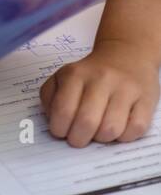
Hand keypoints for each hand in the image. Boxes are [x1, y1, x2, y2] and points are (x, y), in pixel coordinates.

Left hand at [39, 39, 160, 146]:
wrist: (126, 55)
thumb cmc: (90, 74)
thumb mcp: (63, 76)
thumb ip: (50, 96)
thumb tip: (53, 122)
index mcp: (76, 74)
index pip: (63, 110)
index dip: (59, 129)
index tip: (61, 131)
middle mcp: (101, 79)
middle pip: (86, 123)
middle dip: (79, 139)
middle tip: (78, 138)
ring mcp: (125, 89)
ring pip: (110, 130)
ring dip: (101, 138)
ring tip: (98, 131)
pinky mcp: (146, 100)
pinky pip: (134, 130)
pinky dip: (124, 136)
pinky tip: (118, 127)